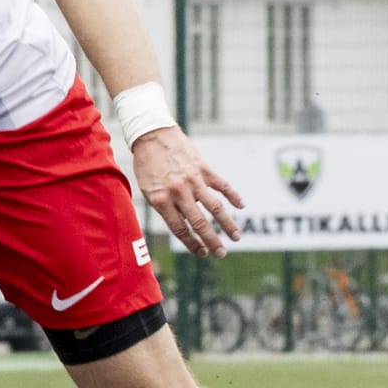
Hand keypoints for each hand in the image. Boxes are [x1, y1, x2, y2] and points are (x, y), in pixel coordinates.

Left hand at [133, 127, 243, 256]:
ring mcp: (193, 180)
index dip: (192, 244)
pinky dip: (233, 196)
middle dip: (212, 241)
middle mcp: (178, 192)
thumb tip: (182, 227)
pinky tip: (241, 206)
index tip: (202, 253)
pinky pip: (222, 185)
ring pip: (215, 207)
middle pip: (199, 222)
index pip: (180, 229)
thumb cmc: (147, 165)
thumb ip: (164, 207)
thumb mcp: (147, 189)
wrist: (152, 134)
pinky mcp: (204, 168)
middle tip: (221, 253)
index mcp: (161, 199)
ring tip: (236, 237)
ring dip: (228, 224)